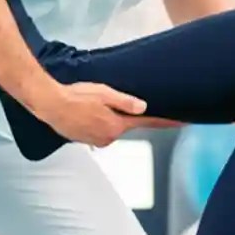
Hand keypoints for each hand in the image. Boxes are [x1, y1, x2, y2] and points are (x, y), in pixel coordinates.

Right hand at [35, 82, 178, 146]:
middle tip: (107, 100)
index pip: (149, 123)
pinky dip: (97, 122)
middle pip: (127, 124)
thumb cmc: (76, 96)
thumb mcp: (104, 93)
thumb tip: (144, 107)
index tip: (184, 121)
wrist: (49, 104)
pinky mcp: (85, 140)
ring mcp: (97, 141)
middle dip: (123, 113)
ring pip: (111, 127)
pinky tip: (86, 112)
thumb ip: (125, 102)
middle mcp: (109, 137)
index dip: (168, 121)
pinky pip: (99, 130)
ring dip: (108, 117)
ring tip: (91, 104)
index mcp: (117, 126)